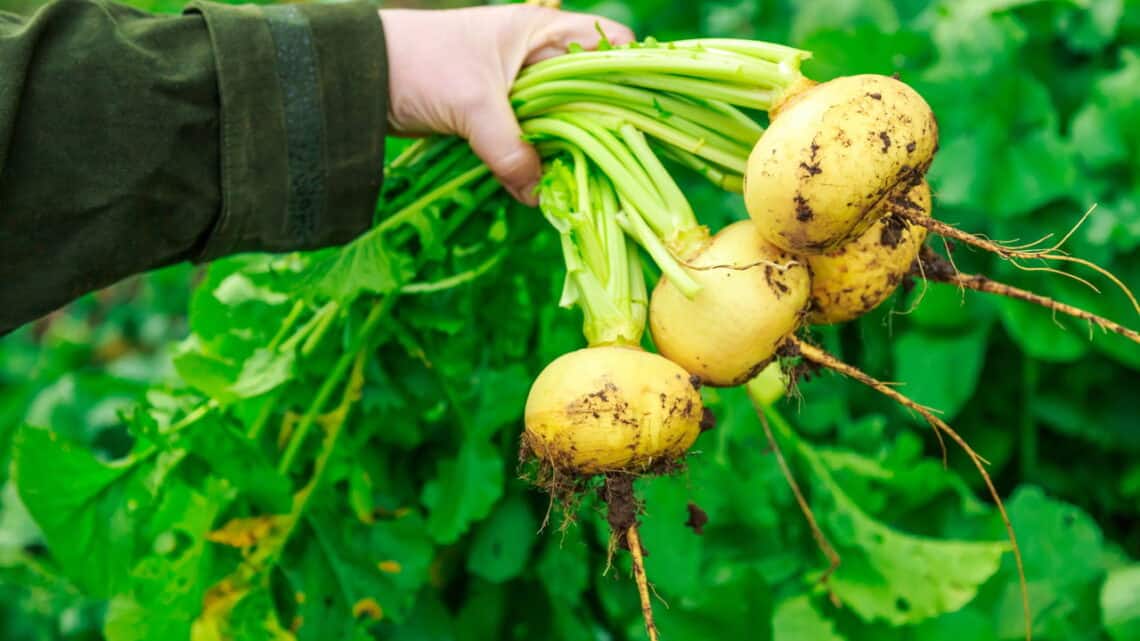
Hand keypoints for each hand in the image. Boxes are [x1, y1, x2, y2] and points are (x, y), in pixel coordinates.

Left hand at [379, 5, 634, 204]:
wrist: (357, 77)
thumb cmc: (420, 64)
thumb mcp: (473, 105)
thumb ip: (511, 150)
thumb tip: (539, 196)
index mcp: (541, 31)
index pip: (609, 42)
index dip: (630, 73)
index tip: (640, 115)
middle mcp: (536, 56)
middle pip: (590, 90)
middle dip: (599, 125)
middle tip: (613, 162)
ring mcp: (517, 87)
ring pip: (561, 120)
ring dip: (565, 150)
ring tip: (580, 179)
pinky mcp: (496, 115)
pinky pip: (531, 139)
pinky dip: (537, 159)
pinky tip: (545, 182)